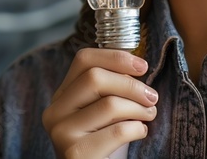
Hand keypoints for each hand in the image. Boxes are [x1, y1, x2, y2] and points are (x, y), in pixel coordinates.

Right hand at [42, 47, 157, 158]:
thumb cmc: (104, 145)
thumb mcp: (102, 113)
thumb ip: (110, 89)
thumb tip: (135, 66)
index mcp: (61, 96)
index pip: (83, 60)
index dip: (115, 57)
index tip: (142, 66)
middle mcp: (55, 111)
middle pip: (95, 77)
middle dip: (131, 85)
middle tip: (152, 97)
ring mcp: (62, 132)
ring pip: (109, 104)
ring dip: (139, 108)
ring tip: (149, 115)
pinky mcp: (76, 153)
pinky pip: (117, 131)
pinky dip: (137, 129)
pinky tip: (140, 132)